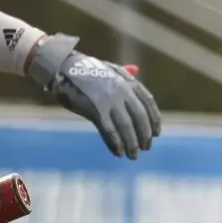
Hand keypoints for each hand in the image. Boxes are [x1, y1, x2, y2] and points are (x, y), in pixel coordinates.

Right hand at [26, 34, 160, 158]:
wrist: (65, 68)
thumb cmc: (86, 70)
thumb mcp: (109, 69)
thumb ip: (124, 74)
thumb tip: (135, 70)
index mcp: (128, 81)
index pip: (148, 102)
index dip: (154, 119)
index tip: (156, 133)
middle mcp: (122, 90)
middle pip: (140, 117)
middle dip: (144, 134)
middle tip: (146, 147)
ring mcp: (110, 100)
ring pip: (126, 126)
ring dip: (132, 143)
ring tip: (133, 155)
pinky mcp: (96, 109)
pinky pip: (109, 130)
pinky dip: (115, 143)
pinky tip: (119, 152)